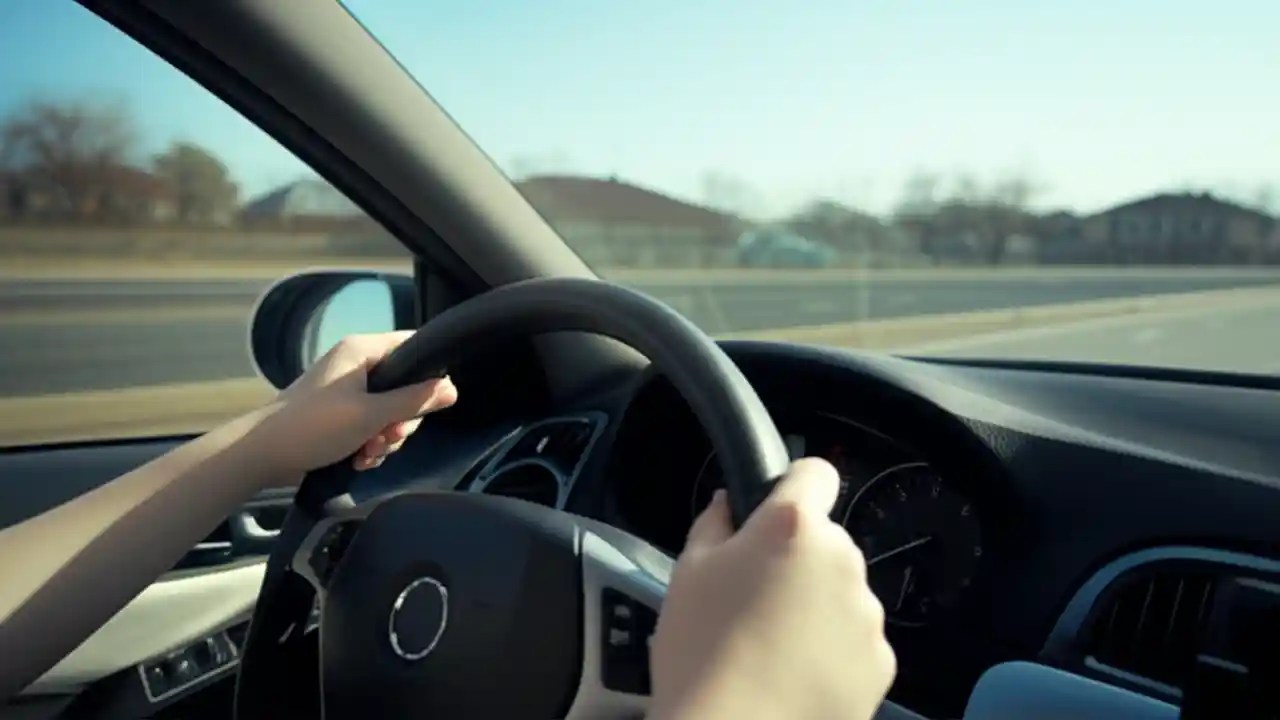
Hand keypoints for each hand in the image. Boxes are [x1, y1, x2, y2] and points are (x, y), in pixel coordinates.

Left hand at [258, 332, 457, 476]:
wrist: (260, 454)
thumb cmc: (314, 427)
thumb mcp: (371, 415)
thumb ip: (414, 401)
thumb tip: (452, 388)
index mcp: (362, 350)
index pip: (412, 346)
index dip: (428, 373)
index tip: (429, 404)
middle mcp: (355, 365)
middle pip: (404, 386)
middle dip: (400, 420)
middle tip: (387, 437)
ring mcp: (346, 390)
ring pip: (389, 411)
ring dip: (385, 437)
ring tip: (367, 453)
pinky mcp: (338, 414)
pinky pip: (370, 425)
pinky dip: (369, 444)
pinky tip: (359, 459)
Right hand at [649, 458, 895, 719]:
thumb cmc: (699, 650)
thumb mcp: (687, 574)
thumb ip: (715, 525)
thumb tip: (732, 504)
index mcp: (793, 527)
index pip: (815, 472)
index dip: (793, 487)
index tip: (771, 516)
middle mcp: (843, 559)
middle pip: (827, 541)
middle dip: (800, 559)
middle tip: (757, 597)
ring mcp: (868, 613)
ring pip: (843, 591)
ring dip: (819, 605)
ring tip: (776, 646)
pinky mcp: (882, 661)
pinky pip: (857, 638)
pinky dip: (835, 650)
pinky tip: (798, 676)